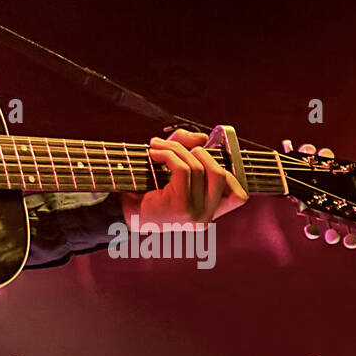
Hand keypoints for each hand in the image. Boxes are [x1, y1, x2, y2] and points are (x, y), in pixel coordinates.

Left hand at [120, 128, 247, 225]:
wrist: (117, 213)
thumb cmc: (143, 191)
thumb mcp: (170, 168)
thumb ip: (187, 148)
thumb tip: (202, 137)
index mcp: (208, 214)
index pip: (238, 196)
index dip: (228, 172)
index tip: (204, 155)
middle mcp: (206, 218)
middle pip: (221, 174)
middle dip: (200, 152)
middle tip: (176, 147)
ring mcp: (196, 215)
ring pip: (198, 168)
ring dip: (176, 149)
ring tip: (157, 146)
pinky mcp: (181, 208)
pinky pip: (183, 170)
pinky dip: (168, 154)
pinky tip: (153, 153)